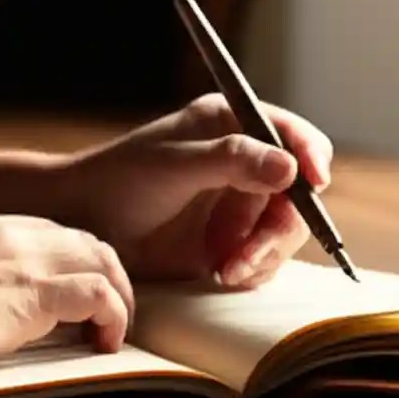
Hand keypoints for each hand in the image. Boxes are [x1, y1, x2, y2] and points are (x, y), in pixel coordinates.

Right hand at [0, 211, 133, 382]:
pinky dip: (115, 318)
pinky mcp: (35, 294)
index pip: (44, 232)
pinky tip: (105, 345)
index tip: (69, 300)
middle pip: (83, 240)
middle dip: (103, 273)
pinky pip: (101, 295)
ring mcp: (24, 260)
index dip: (67, 263)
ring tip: (112, 333)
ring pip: (103, 259)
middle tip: (105, 316)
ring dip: (118, 295)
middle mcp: (7, 233)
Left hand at [65, 94, 333, 285]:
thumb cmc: (120, 180)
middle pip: (298, 192)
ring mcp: (240, 202)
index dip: (311, 157)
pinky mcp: (231, 239)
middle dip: (280, 226)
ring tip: (228, 269)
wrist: (84, 225)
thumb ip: (231, 161)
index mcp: (233, 124)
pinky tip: (221, 273)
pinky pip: (264, 257)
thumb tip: (291, 167)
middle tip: (250, 252)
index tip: (314, 183)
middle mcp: (244, 162)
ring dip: (264, 254)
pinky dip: (252, 269)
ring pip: (284, 230)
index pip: (292, 135)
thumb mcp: (174, 165)